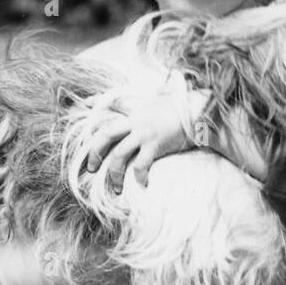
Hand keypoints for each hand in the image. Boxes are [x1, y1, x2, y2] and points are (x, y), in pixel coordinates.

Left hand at [84, 90, 206, 192]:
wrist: (201, 112)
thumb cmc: (186, 106)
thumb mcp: (163, 98)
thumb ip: (149, 102)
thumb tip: (151, 96)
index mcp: (137, 106)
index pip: (111, 102)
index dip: (95, 102)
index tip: (83, 105)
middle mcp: (137, 119)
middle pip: (106, 134)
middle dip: (94, 152)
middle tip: (91, 168)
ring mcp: (145, 133)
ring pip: (118, 155)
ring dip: (113, 173)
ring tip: (114, 188)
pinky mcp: (156, 145)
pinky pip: (140, 165)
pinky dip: (139, 178)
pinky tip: (143, 186)